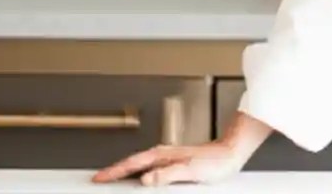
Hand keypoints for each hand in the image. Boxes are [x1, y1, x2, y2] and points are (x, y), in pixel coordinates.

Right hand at [91, 140, 248, 186]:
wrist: (232, 152)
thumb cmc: (216, 161)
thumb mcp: (190, 170)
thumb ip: (168, 174)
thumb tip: (147, 179)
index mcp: (163, 155)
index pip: (132, 164)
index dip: (114, 171)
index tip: (99, 177)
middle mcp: (164, 154)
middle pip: (132, 163)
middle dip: (115, 171)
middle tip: (100, 179)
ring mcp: (169, 157)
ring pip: (140, 165)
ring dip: (126, 172)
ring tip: (114, 180)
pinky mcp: (175, 162)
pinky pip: (150, 168)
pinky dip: (140, 173)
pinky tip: (141, 179)